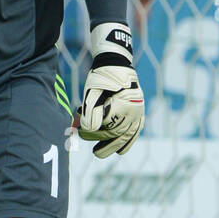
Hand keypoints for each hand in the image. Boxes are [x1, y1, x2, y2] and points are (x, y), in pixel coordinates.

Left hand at [77, 22, 144, 158]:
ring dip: (112, 146)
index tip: (80, 133)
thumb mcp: (91, 94)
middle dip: (99, 140)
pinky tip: (120, 151)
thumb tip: (87, 130)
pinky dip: (128, 142)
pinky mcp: (138, 113)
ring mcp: (137, 113)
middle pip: (114, 134)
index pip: (104, 128)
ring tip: (99, 152)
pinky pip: (135, 132)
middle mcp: (133, 112)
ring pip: (125, 136)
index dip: (90, 133)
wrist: (115, 64)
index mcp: (121, 107)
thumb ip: (90, 113)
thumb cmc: (101, 78)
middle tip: (86, 144)